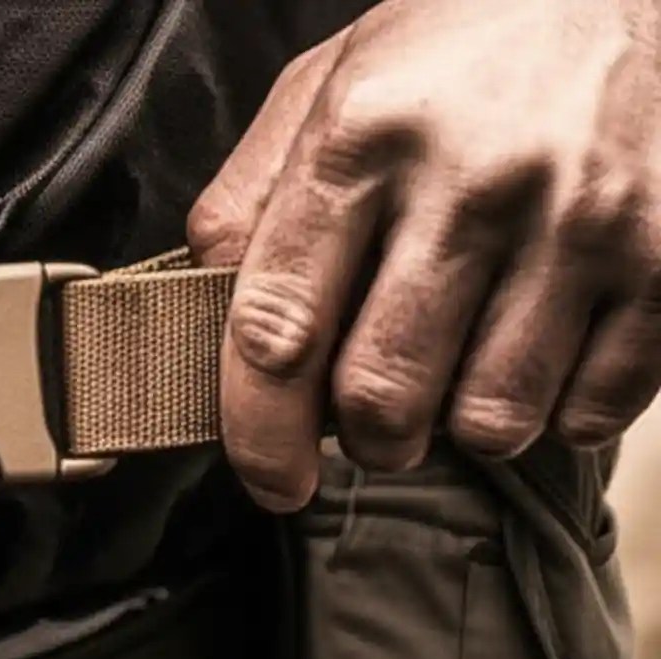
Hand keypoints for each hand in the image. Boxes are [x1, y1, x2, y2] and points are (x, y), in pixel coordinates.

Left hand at [188, 0, 660, 510]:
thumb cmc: (461, 46)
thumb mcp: (331, 84)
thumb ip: (252, 192)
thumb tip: (202, 297)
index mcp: (362, 138)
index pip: (278, 325)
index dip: (258, 431)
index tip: (269, 477)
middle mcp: (471, 182)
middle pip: (382, 397)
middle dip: (365, 436)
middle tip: (374, 413)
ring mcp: (581, 224)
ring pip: (489, 421)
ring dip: (459, 421)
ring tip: (463, 356)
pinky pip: (591, 412)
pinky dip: (554, 406)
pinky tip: (541, 341)